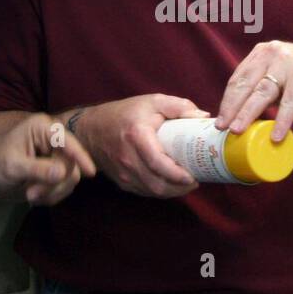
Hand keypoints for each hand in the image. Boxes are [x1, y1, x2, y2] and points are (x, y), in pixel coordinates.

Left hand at [0, 112, 95, 205]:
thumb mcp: (12, 166)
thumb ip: (37, 169)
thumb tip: (62, 173)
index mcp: (43, 128)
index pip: (68, 141)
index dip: (80, 156)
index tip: (90, 172)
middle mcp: (54, 138)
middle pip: (70, 164)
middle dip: (53, 183)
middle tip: (30, 195)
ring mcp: (57, 154)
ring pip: (70, 177)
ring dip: (52, 191)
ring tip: (30, 196)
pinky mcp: (57, 168)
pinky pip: (64, 185)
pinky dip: (52, 195)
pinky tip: (36, 197)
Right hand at [74, 94, 209, 197]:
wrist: (90, 128)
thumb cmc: (124, 113)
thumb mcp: (152, 101)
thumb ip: (179, 106)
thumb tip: (203, 117)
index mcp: (137, 136)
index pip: (159, 163)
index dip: (178, 175)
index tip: (194, 177)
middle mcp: (128, 158)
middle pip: (157, 184)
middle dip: (179, 188)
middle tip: (195, 181)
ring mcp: (122, 172)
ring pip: (151, 191)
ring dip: (171, 192)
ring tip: (185, 184)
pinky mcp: (121, 181)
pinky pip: (144, 192)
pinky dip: (159, 191)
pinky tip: (169, 184)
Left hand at [215, 40, 292, 140]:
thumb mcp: (281, 78)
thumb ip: (263, 89)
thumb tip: (242, 116)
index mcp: (262, 53)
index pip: (238, 78)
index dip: (227, 100)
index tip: (219, 119)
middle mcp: (272, 53)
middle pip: (246, 84)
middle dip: (232, 108)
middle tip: (222, 127)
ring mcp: (288, 63)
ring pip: (263, 92)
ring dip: (248, 113)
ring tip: (238, 130)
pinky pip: (290, 102)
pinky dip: (282, 120)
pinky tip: (276, 135)